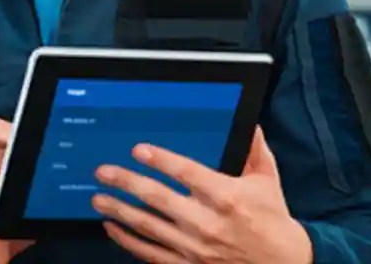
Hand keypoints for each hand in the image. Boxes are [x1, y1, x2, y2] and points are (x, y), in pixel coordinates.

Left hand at [90, 127, 311, 263]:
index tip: (139, 150)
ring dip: (120, 211)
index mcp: (227, 197)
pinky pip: (151, 253)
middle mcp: (208, 223)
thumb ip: (254, 149)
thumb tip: (249, 121)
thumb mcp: (267, 180)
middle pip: (159, 199)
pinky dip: (128, 241)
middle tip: (104, 172)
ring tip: (98, 198)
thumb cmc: (272, 220)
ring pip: (149, 226)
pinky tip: (112, 227)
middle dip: (127, 183)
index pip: (187, 173)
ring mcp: (195, 248)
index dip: (161, 160)